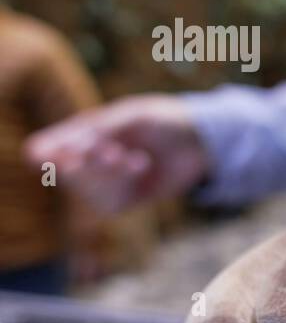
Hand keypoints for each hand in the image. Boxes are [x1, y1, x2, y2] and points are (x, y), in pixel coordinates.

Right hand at [24, 95, 210, 213]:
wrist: (202, 138)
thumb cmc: (164, 120)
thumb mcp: (131, 118)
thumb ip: (98, 132)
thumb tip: (63, 149)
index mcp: (83, 134)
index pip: (46, 149)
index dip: (47, 154)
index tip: (50, 154)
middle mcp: (90, 160)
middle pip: (66, 174)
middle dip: (85, 166)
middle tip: (108, 151)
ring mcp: (108, 182)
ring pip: (87, 192)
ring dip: (107, 176)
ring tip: (133, 158)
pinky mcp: (127, 199)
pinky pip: (109, 204)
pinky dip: (123, 184)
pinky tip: (140, 165)